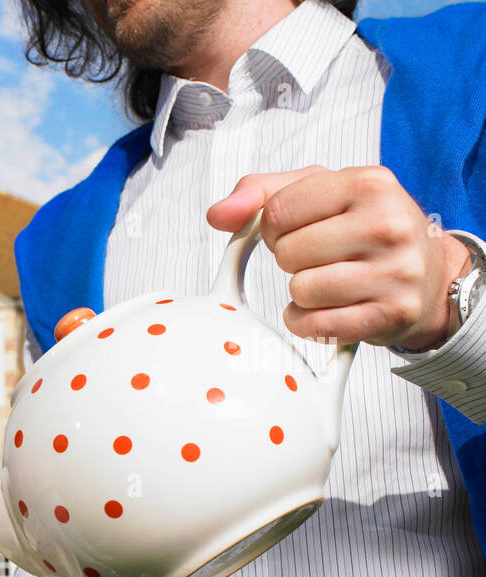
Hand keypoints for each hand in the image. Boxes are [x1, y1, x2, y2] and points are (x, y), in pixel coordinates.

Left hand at [208, 166, 471, 351]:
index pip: (277, 212)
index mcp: (368, 182)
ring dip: (301, 292)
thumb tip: (218, 214)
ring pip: (300, 290)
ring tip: (328, 280)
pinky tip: (326, 308)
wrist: (428, 273)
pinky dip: (307, 321)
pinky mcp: (391, 313)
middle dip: (290, 260)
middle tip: (320, 257)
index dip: (274, 228)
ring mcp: (396, 271)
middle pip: (287, 254)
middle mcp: (389, 223)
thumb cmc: (364, 227)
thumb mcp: (318, 191)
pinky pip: (315, 325)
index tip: (300, 229)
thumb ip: (260, 193)